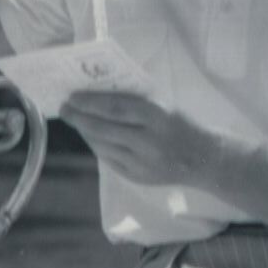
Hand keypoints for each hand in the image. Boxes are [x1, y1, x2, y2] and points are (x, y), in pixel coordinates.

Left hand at [60, 91, 219, 186]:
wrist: (202, 158)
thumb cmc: (179, 123)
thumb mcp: (163, 104)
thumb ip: (134, 98)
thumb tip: (96, 90)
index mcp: (156, 116)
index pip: (114, 108)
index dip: (89, 103)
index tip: (71, 97)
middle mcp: (148, 141)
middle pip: (103, 129)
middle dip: (79, 118)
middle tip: (65, 109)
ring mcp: (141, 163)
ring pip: (102, 146)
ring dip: (85, 132)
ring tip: (76, 120)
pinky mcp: (137, 177)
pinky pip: (109, 159)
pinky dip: (97, 146)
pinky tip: (91, 136)